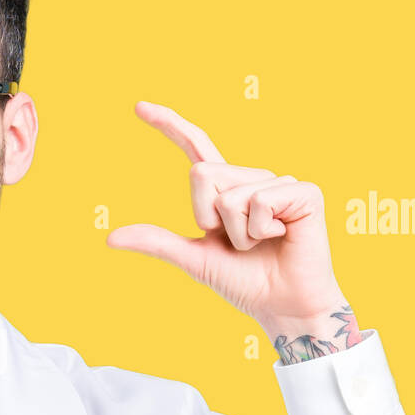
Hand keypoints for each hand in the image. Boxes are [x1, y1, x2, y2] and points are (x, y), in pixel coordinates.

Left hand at [107, 101, 349, 339]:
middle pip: (201, 174)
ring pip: (229, 194)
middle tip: (238, 243)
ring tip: (261, 244)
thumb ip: (158, 242)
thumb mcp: (195, 259)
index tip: (139, 107)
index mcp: (226, 191)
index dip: (169, 126)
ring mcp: (279, 182)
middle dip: (209, 218)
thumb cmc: (245, 283)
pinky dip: (260, 230)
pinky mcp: (304, 192)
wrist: (283, 307)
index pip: (195, 149)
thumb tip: (110, 238)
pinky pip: (259, 201)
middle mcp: (252, 179)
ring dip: (238, 233)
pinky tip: (281, 237)